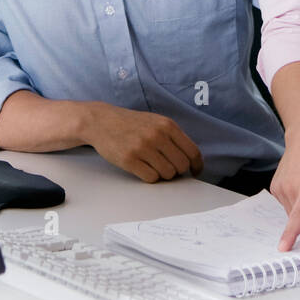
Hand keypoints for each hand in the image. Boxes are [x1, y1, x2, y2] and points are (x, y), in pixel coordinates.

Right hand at [88, 104, 203, 183]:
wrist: (102, 121)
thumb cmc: (132, 124)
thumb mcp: (156, 122)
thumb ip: (173, 136)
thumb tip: (190, 159)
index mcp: (167, 125)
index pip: (192, 151)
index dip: (196, 165)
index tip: (195, 171)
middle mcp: (157, 135)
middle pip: (181, 166)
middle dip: (177, 171)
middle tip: (168, 167)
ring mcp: (143, 148)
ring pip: (167, 174)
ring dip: (163, 174)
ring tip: (153, 165)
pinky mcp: (130, 160)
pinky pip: (151, 178)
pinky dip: (150, 177)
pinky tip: (143, 168)